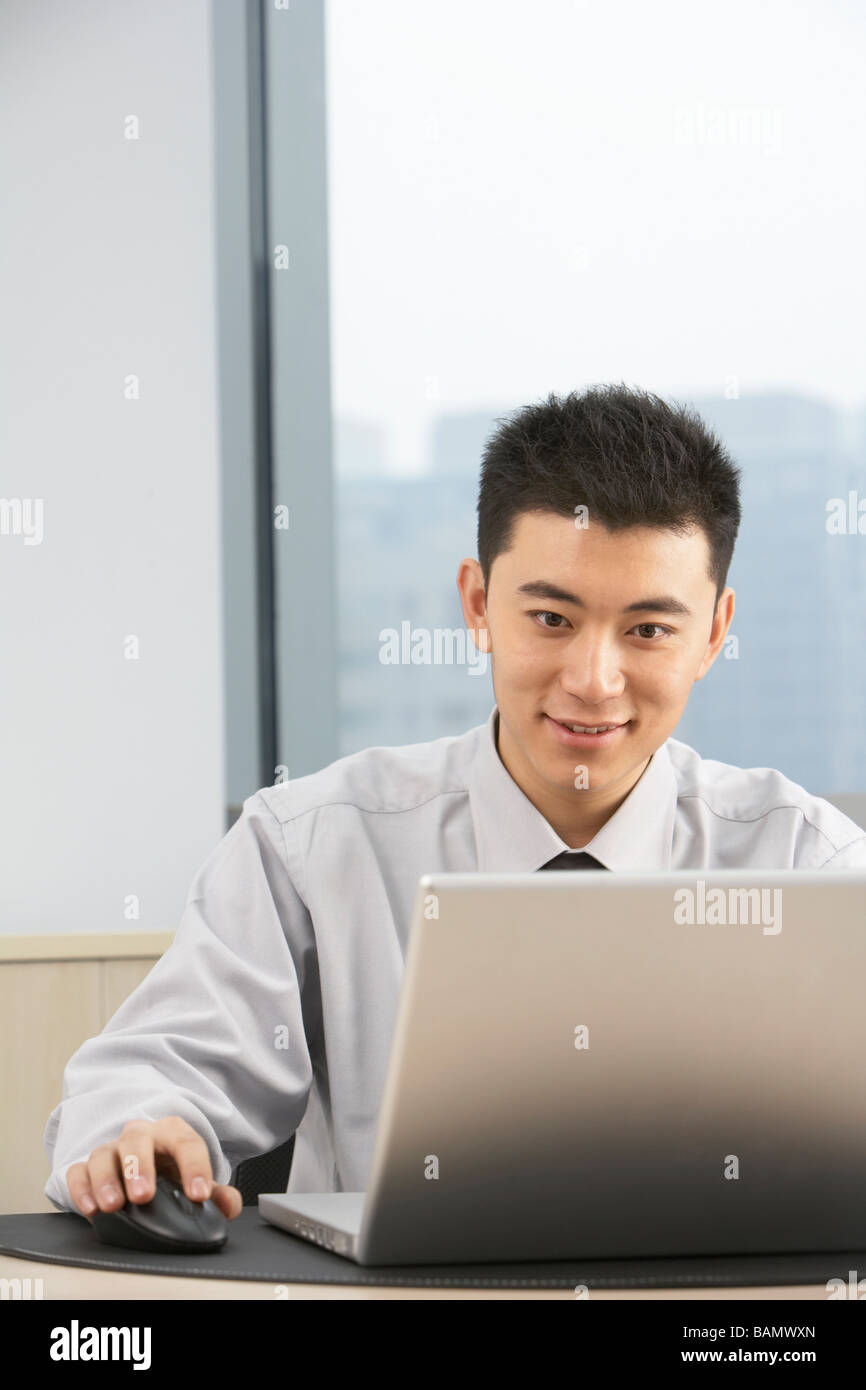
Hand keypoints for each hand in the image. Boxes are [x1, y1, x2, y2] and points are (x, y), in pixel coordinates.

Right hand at [65, 1116, 242, 1220]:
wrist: (142, 1163)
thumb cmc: (170, 1169)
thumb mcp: (194, 1178)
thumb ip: (217, 1193)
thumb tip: (228, 1206)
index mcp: (172, 1134)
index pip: (187, 1143)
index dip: (195, 1167)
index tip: (198, 1195)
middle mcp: (140, 1136)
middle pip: (137, 1140)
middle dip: (140, 1167)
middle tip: (143, 1196)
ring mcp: (112, 1150)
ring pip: (103, 1154)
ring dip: (106, 1179)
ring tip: (113, 1205)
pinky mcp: (88, 1167)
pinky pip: (78, 1172)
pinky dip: (81, 1188)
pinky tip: (89, 1208)